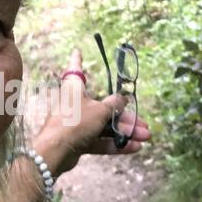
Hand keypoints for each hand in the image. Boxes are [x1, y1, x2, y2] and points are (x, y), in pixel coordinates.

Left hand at [31, 47, 150, 179]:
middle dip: (125, 117)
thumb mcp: (100, 110)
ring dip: (125, 132)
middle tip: (144, 124)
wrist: (56, 151)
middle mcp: (75, 104)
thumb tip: (123, 97)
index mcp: (74, 89)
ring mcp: (77, 124)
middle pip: (103, 107)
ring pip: (104, 126)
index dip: (78, 60)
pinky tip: (134, 147)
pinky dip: (115, 144)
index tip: (77, 50)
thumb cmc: (75, 122)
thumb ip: (114, 104)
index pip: (76, 70)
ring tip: (146, 137)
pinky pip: (100, 140)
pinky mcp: (79, 141)